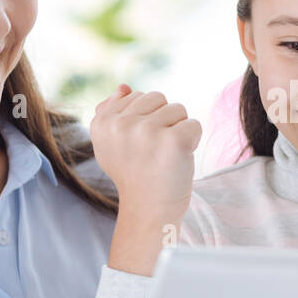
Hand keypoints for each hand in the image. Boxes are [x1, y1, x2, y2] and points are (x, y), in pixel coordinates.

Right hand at [90, 84, 201, 219]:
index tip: (138, 146)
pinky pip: (194, 125)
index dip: (144, 119)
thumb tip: (124, 87)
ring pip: (178, 109)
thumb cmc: (134, 174)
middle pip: (158, 98)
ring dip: (177, 131)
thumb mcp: (111, 144)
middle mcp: (121, 124)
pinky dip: (192, 142)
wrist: (148, 211)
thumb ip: (111, 112)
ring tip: (165, 155)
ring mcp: (146, 131)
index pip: (136, 95)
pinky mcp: (173, 140)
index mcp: (103, 121)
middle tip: (154, 151)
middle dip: (162, 121)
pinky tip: (179, 159)